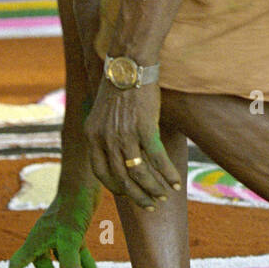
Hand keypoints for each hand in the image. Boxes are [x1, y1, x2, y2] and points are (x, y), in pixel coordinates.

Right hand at [8, 184, 99, 267]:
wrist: (83, 182)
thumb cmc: (72, 207)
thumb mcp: (70, 239)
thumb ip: (70, 265)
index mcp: (35, 241)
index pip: (17, 265)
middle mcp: (45, 239)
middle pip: (41, 265)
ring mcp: (60, 235)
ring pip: (62, 260)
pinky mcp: (74, 230)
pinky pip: (77, 252)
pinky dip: (84, 263)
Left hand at [84, 79, 181, 209]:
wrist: (129, 63)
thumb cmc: (119, 85)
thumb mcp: (103, 111)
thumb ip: (105, 132)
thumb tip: (115, 149)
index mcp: (92, 135)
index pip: (102, 173)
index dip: (116, 187)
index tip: (129, 193)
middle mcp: (105, 138)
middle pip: (122, 178)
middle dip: (138, 195)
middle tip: (151, 204)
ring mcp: (124, 134)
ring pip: (140, 173)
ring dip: (154, 188)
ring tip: (165, 195)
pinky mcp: (144, 127)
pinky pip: (157, 159)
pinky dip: (167, 174)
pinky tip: (176, 182)